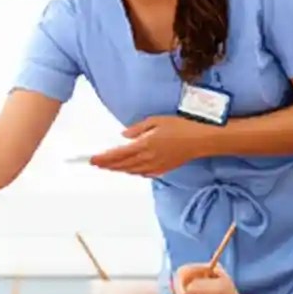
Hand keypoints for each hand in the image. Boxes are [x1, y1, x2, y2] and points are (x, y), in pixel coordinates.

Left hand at [90, 116, 205, 176]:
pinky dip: (132, 171)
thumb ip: (138, 128)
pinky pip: (142, 173)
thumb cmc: (181, 127)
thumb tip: (123, 135)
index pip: (118, 155)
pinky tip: (128, 169)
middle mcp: (148, 158)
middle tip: (95, 164)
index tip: (92, 159)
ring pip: (130, 171)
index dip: (103, 158)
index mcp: (145, 145)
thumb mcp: (156, 121)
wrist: (200, 140)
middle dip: (107, 165)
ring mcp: (155, 166)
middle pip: (121, 165)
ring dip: (118, 169)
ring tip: (108, 167)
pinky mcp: (162, 170)